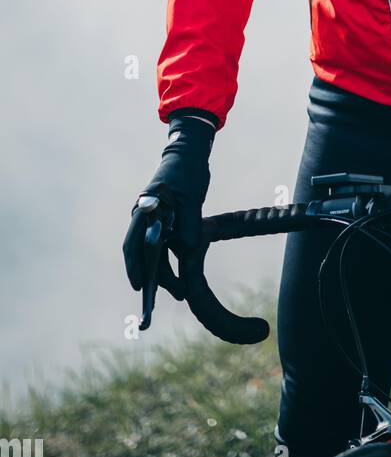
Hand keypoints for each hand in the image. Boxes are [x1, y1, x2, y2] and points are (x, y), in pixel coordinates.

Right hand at [123, 111, 216, 291]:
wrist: (189, 154)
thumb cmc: (187, 172)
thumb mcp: (191, 198)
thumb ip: (188, 222)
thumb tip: (189, 248)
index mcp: (145, 209)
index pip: (134, 243)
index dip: (135, 266)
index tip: (140, 287)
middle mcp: (145, 218)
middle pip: (143, 254)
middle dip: (152, 278)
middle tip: (162, 301)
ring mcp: (154, 221)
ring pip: (154, 254)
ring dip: (165, 274)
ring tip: (181, 293)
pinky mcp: (166, 223)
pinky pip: (165, 248)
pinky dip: (172, 262)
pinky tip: (181, 280)